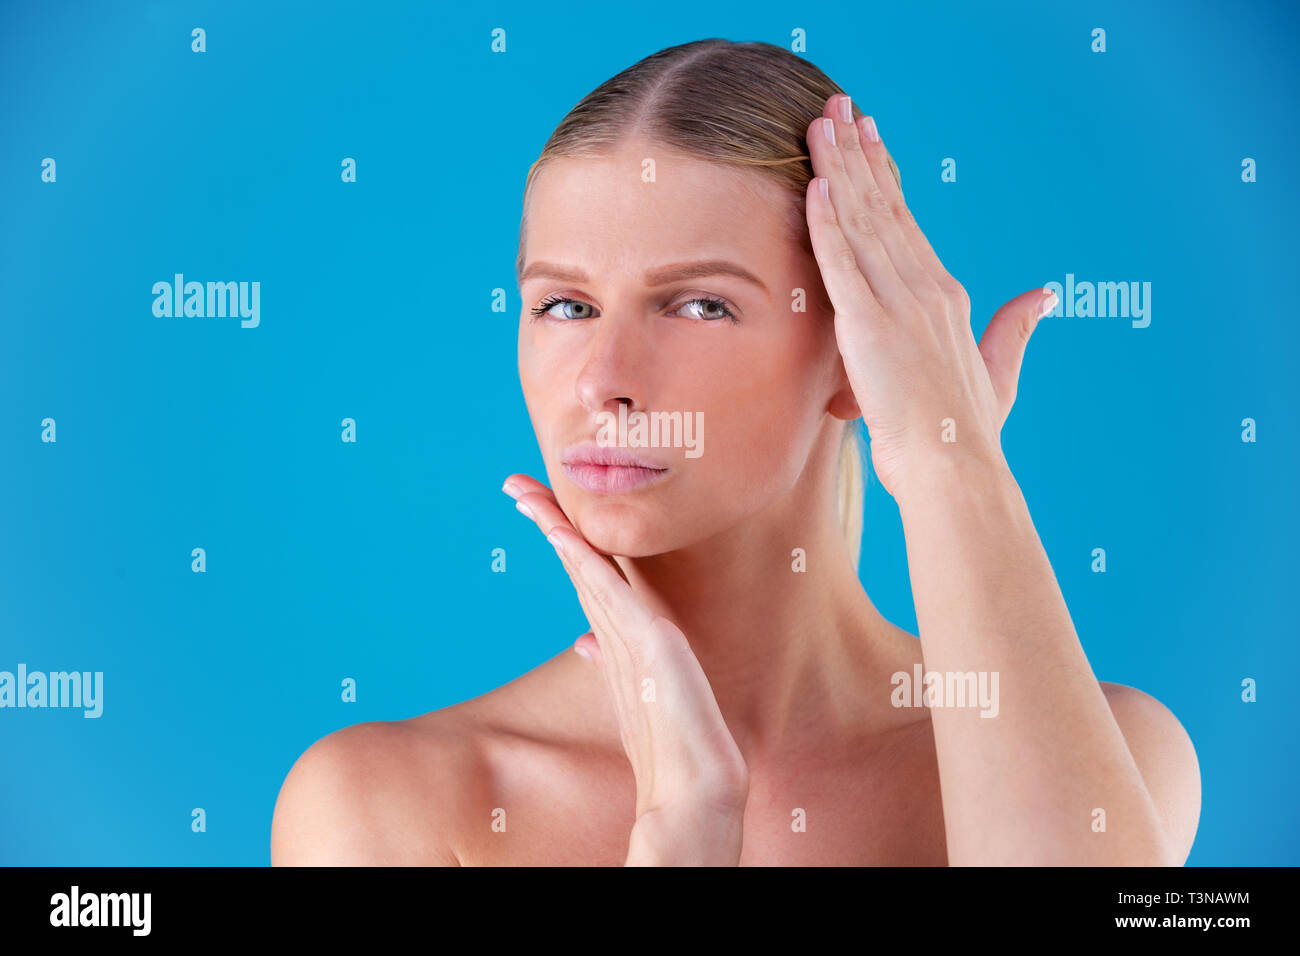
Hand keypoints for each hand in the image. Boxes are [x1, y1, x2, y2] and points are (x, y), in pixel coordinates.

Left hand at [502, 474, 749, 864]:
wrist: (697, 791)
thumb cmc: (674, 753)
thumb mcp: (631, 702)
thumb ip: (610, 667)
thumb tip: (584, 643)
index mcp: (628, 636)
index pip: (588, 575)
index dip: (561, 540)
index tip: (534, 511)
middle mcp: (636, 623)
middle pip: (585, 557)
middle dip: (550, 519)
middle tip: (516, 484)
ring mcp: (644, 629)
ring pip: (590, 562)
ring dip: (555, 524)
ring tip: (523, 492)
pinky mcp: (651, 640)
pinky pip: (606, 588)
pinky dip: (580, 555)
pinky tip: (555, 530)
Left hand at [804, 95, 1056, 498]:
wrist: (955, 471)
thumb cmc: (968, 435)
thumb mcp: (998, 373)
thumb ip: (1016, 330)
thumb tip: (1045, 296)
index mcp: (946, 296)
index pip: (905, 222)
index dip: (883, 176)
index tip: (866, 138)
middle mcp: (925, 289)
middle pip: (883, 207)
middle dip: (857, 154)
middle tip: (837, 107)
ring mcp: (900, 304)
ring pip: (862, 222)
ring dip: (836, 170)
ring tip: (819, 124)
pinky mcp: (871, 327)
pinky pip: (844, 263)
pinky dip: (827, 223)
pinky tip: (815, 186)